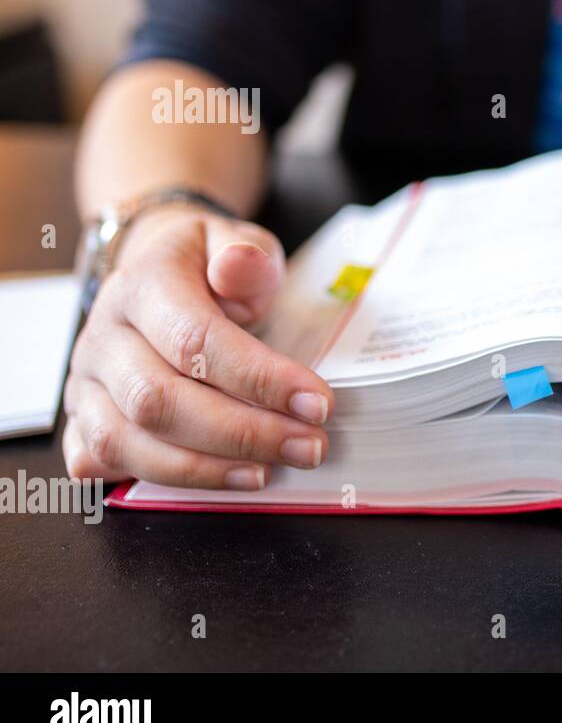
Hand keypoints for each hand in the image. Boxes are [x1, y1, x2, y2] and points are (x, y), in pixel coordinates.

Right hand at [62, 205, 333, 488]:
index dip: (259, 378)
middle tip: (309, 445)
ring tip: (272, 469)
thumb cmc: (206, 266)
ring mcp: (84, 385)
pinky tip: (220, 479)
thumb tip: (240, 266)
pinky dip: (162, 480)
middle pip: (159, 400)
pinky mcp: (81, 421)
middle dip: (243, 433)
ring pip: (128, 442)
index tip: (318, 403)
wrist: (154, 274)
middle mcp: (101, 339)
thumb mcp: (235, 242)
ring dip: (207, 467)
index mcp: (140, 287)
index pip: (194, 340)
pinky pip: (105, 465)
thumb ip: (246, 254)